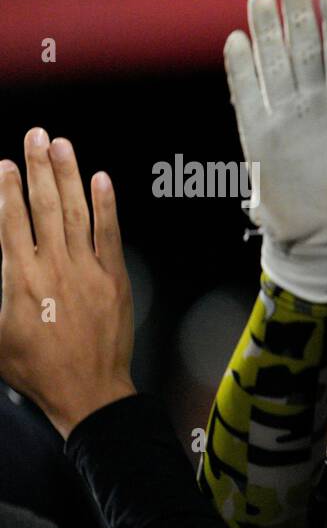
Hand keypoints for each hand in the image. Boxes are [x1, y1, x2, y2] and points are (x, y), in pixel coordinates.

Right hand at [0, 129, 134, 438]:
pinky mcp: (115, 279)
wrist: (85, 391)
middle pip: (43, 205)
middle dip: (38, 167)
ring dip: (69, 175)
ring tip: (62, 145)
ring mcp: (87, 270)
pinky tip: (101, 181)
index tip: (6, 165)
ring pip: (75, 212)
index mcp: (19, 277)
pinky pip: (110, 234)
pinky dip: (106, 206)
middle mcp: (53, 266)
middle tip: (35, 136)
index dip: (9, 189)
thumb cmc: (37, 369)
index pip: (11, 220)